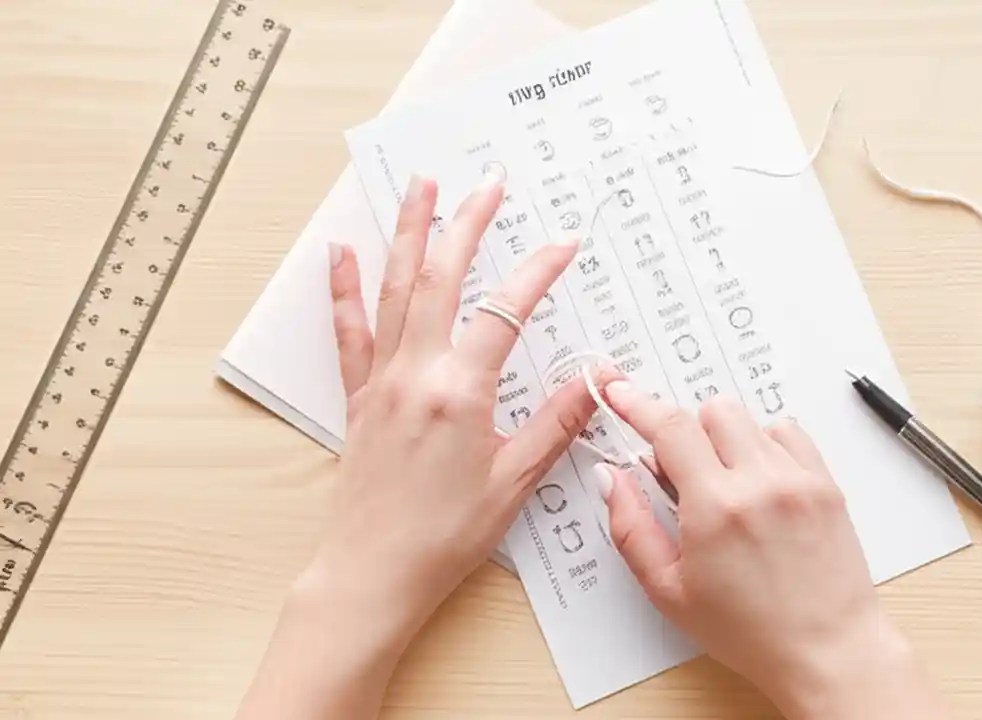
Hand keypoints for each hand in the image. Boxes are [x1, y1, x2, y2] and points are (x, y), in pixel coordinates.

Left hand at [302, 174, 595, 651]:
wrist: (371, 574)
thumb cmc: (443, 537)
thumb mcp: (513, 482)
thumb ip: (555, 424)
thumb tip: (595, 380)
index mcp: (459, 392)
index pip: (505, 312)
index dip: (538, 271)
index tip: (564, 243)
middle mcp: (416, 373)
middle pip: (443, 278)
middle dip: (467, 223)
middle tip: (487, 182)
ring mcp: (381, 380)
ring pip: (395, 289)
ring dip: (408, 233)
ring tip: (418, 187)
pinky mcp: (358, 398)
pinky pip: (349, 331)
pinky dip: (345, 288)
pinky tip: (342, 252)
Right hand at [597, 383, 947, 719]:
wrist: (828, 651)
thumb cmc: (752, 632)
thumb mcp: (670, 591)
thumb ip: (632, 527)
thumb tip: (611, 479)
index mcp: (715, 509)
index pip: (670, 427)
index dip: (638, 403)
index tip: (621, 391)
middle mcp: (760, 483)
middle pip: (711, 411)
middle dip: (688, 432)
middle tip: (685, 475)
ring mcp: (799, 479)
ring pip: (750, 419)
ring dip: (728, 440)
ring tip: (729, 487)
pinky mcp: (827, 483)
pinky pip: (788, 432)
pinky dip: (766, 446)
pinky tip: (761, 483)